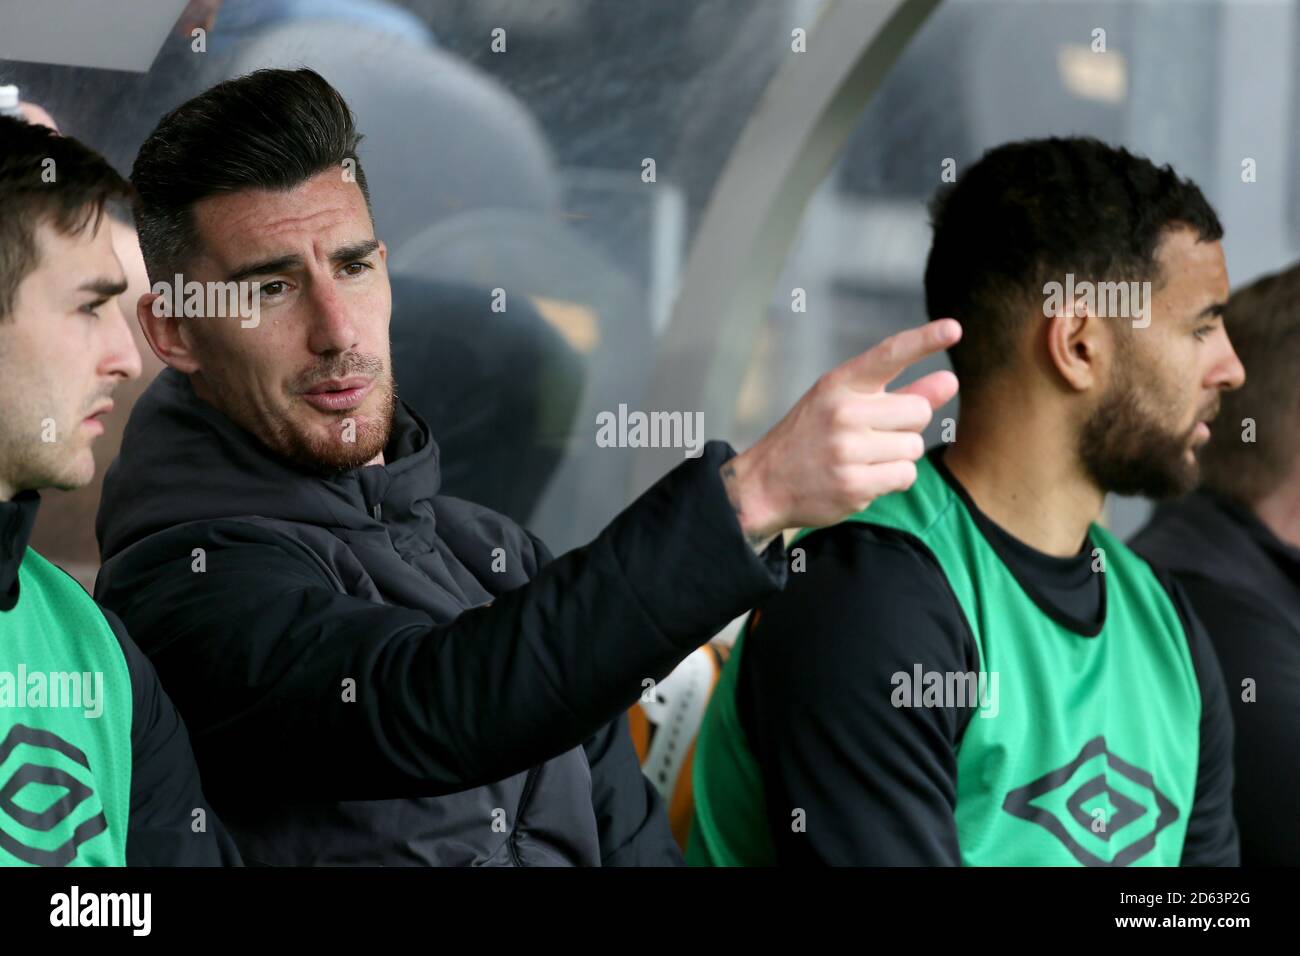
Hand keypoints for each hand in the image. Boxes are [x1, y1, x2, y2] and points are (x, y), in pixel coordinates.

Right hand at [722, 318, 960, 547]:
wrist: (763, 485)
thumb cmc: (810, 438)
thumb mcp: (843, 404)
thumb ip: (899, 393)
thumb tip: (950, 382)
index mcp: (839, 384)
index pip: (889, 355)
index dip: (925, 340)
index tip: (954, 328)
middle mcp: (842, 412)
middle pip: (918, 411)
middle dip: (908, 426)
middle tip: (874, 436)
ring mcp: (847, 450)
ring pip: (914, 447)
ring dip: (899, 456)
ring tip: (863, 459)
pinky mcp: (854, 485)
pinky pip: (905, 475)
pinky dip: (893, 479)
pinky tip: (864, 478)